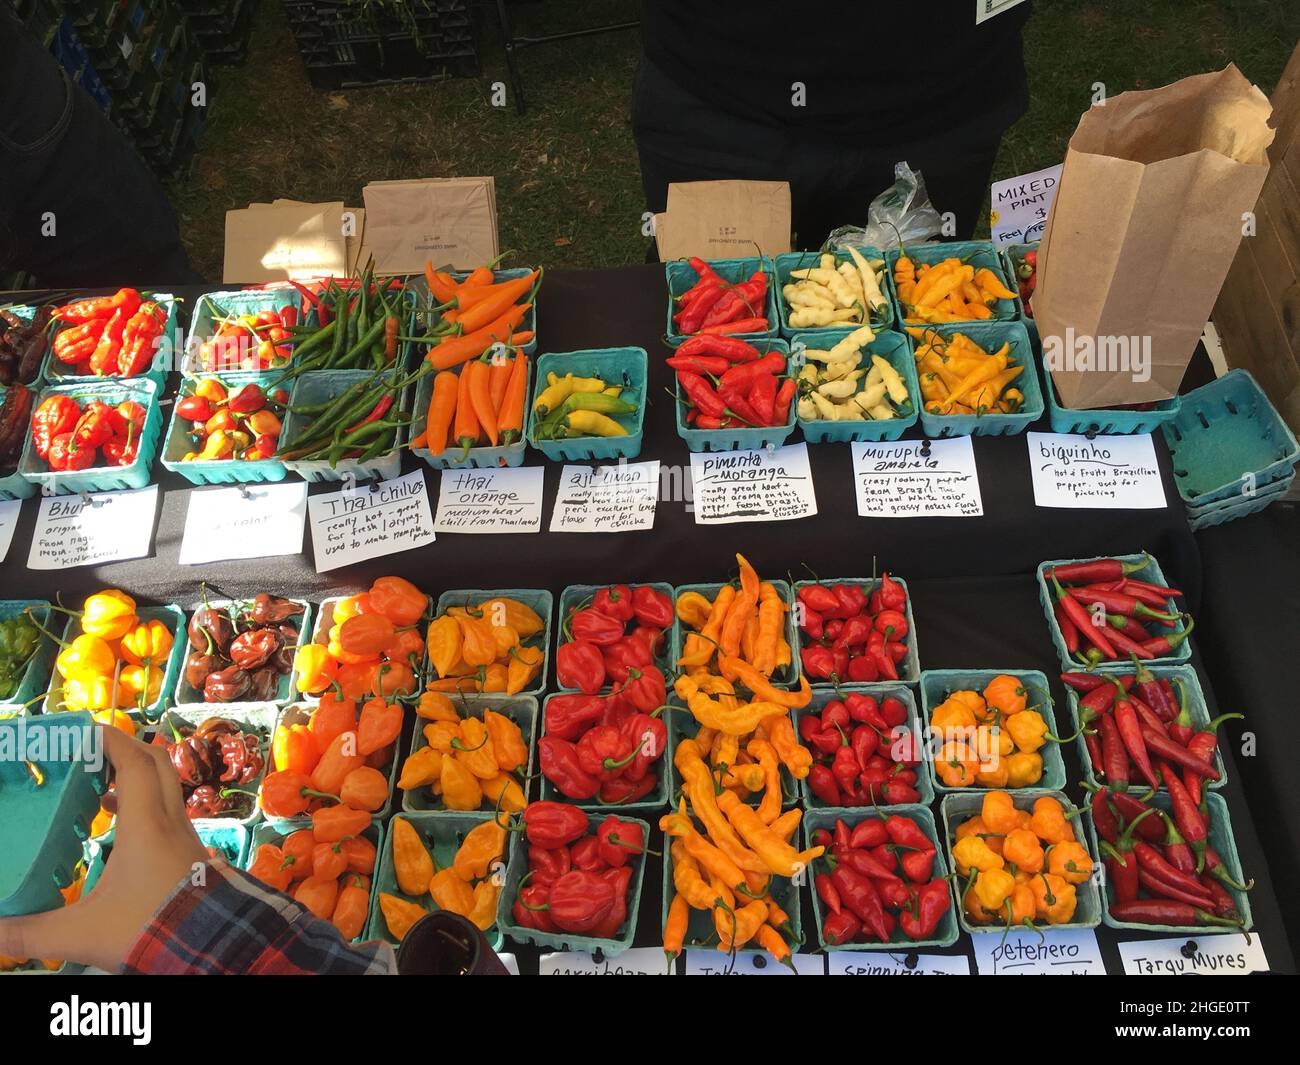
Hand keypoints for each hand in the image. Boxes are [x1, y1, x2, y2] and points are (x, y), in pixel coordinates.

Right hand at [0, 725, 208, 971]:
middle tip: (94, 756)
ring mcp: (187, 839)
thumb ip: (29, 932)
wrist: (207, 949)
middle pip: (157, 766)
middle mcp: (172, 823)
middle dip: (127, 752)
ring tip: (102, 794)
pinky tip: (124, 834)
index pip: (135, 763)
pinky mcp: (193, 856)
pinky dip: (148, 811)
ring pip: (167, 792)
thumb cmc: (147, 928)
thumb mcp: (80, 932)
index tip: (88, 730)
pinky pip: (171, 816)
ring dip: (138, 782)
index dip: (112, 740)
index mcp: (147, 825)